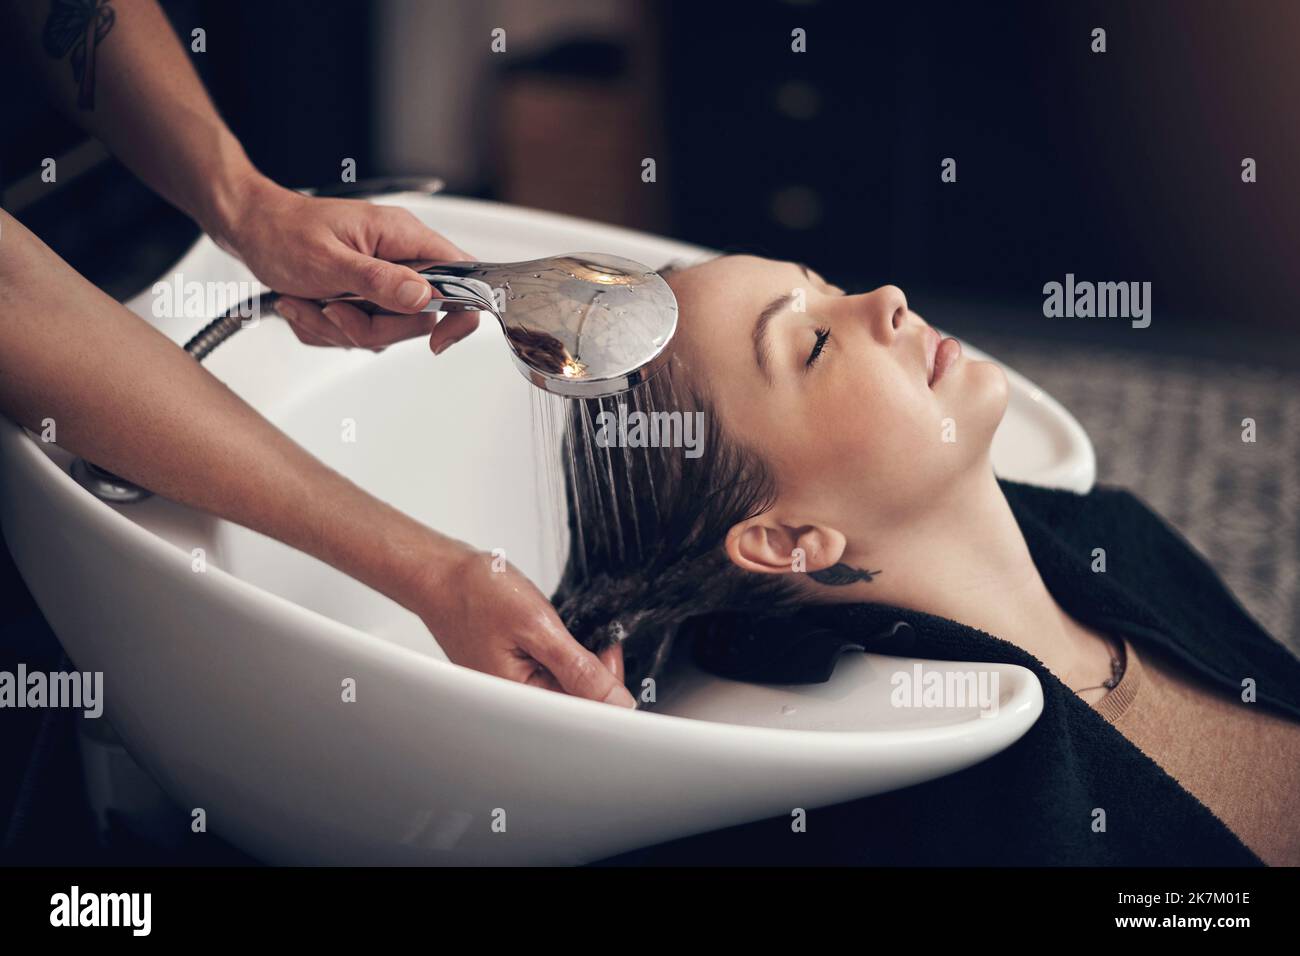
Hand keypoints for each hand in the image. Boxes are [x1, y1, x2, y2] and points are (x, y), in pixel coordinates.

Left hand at [215, 176, 481, 353]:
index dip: (460, 313)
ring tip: (309, 301)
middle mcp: (400, 259)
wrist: (248, 228)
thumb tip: (424, 296)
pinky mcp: (364, 297)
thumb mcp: (328, 260)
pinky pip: (359, 333)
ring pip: (386, 332)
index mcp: (403, 237)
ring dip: (341, 328)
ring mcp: (383, 280)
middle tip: (334, 309)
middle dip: (371, 327)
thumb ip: (379, 281)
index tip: (438, 340)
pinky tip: (306, 304)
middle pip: (419, 319)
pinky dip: (327, 329)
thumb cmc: (282, 232)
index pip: (463, 277)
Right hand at [414, 548, 635, 707]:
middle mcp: (514, 700)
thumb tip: (616, 702)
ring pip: (565, 685)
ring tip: (563, 628)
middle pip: (576, 702)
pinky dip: (560, 652)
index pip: (582, 713)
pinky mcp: (512, 671)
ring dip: (577, 659)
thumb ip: (579, 669)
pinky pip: (549, 672)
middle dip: (594, 670)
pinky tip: (553, 632)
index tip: (609, 649)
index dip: (608, 684)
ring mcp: (512, 686)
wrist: (440, 573)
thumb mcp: (537, 627)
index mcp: (518, 699)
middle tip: (592, 633)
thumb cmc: (474, 594)